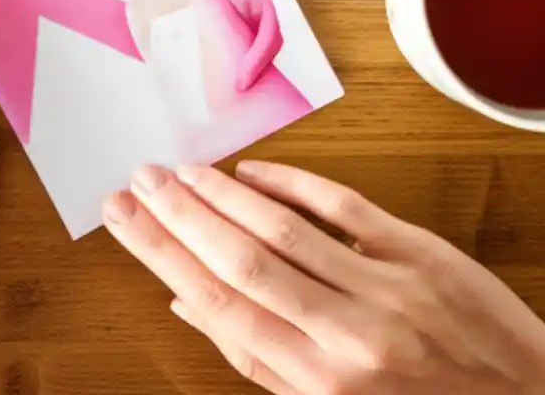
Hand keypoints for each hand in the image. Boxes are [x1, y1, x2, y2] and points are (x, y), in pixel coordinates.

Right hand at [103, 162, 544, 394]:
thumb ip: (257, 356)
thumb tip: (186, 302)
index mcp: (319, 378)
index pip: (218, 305)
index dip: (162, 254)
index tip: (124, 219)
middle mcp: (348, 334)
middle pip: (240, 262)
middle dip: (178, 217)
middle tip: (137, 181)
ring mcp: (386, 288)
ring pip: (283, 229)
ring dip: (221, 195)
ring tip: (180, 172)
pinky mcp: (420, 251)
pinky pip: (343, 206)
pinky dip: (291, 183)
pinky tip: (250, 171)